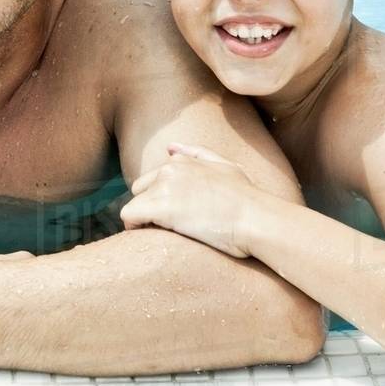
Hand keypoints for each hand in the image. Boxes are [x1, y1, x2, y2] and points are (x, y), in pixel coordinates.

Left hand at [119, 143, 261, 258]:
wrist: (255, 218)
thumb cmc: (247, 198)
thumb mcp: (227, 167)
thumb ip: (199, 154)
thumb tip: (171, 148)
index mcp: (183, 161)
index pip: (155, 179)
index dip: (161, 199)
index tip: (176, 216)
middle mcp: (169, 169)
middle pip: (140, 189)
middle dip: (149, 206)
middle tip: (170, 228)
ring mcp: (163, 187)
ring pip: (135, 203)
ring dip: (145, 220)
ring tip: (166, 236)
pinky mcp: (159, 207)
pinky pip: (128, 215)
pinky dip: (134, 227)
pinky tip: (152, 237)